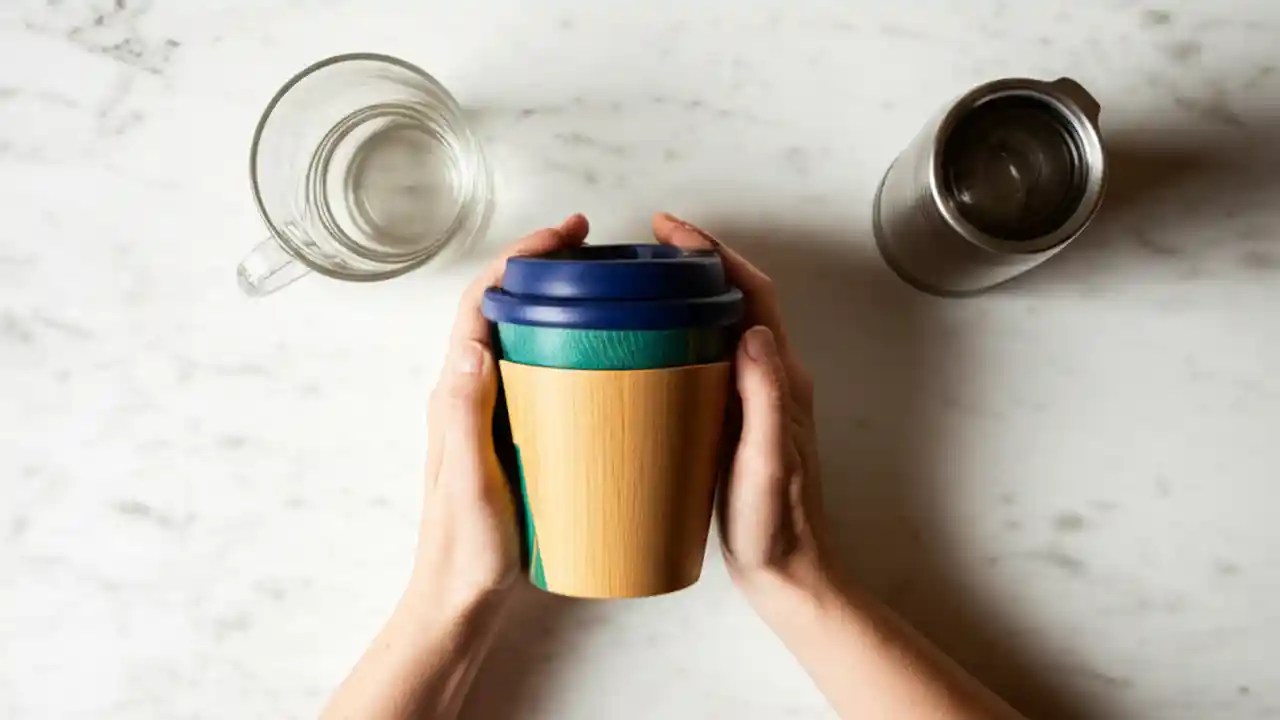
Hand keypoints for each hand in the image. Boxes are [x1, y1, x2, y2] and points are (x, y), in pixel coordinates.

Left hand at [411, 213, 591, 612]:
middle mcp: (469, 391)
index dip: (519, 258)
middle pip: (501, 306)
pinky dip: (564, 341)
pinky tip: (600, 352)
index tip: (565, 235)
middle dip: (541, 265)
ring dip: (553, 298)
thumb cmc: (465, 548)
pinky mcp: (511, 432)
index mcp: (456, 393)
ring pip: (518, 333)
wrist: (461, 597)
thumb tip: (474, 343)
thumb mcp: (470, 483)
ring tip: (601, 282)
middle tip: (592, 245)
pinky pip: (535, 369)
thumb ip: (465, 416)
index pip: (480, 304)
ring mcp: (489, 410)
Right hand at [651, 213, 831, 608]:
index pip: (754, 295)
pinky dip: (684, 335)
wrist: (787, 573)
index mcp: (783, 380)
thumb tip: (749, 331)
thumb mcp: (767, 462)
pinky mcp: (737, 421)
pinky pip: (711, 360)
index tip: (671, 231)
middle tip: (649, 246)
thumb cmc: (777, 526)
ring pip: (724, 327)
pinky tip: (651, 345)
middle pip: (739, 299)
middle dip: (699, 261)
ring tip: (644, 281)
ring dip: (691, 295)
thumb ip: (766, 398)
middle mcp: (774, 380)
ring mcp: (756, 400)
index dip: (716, 254)